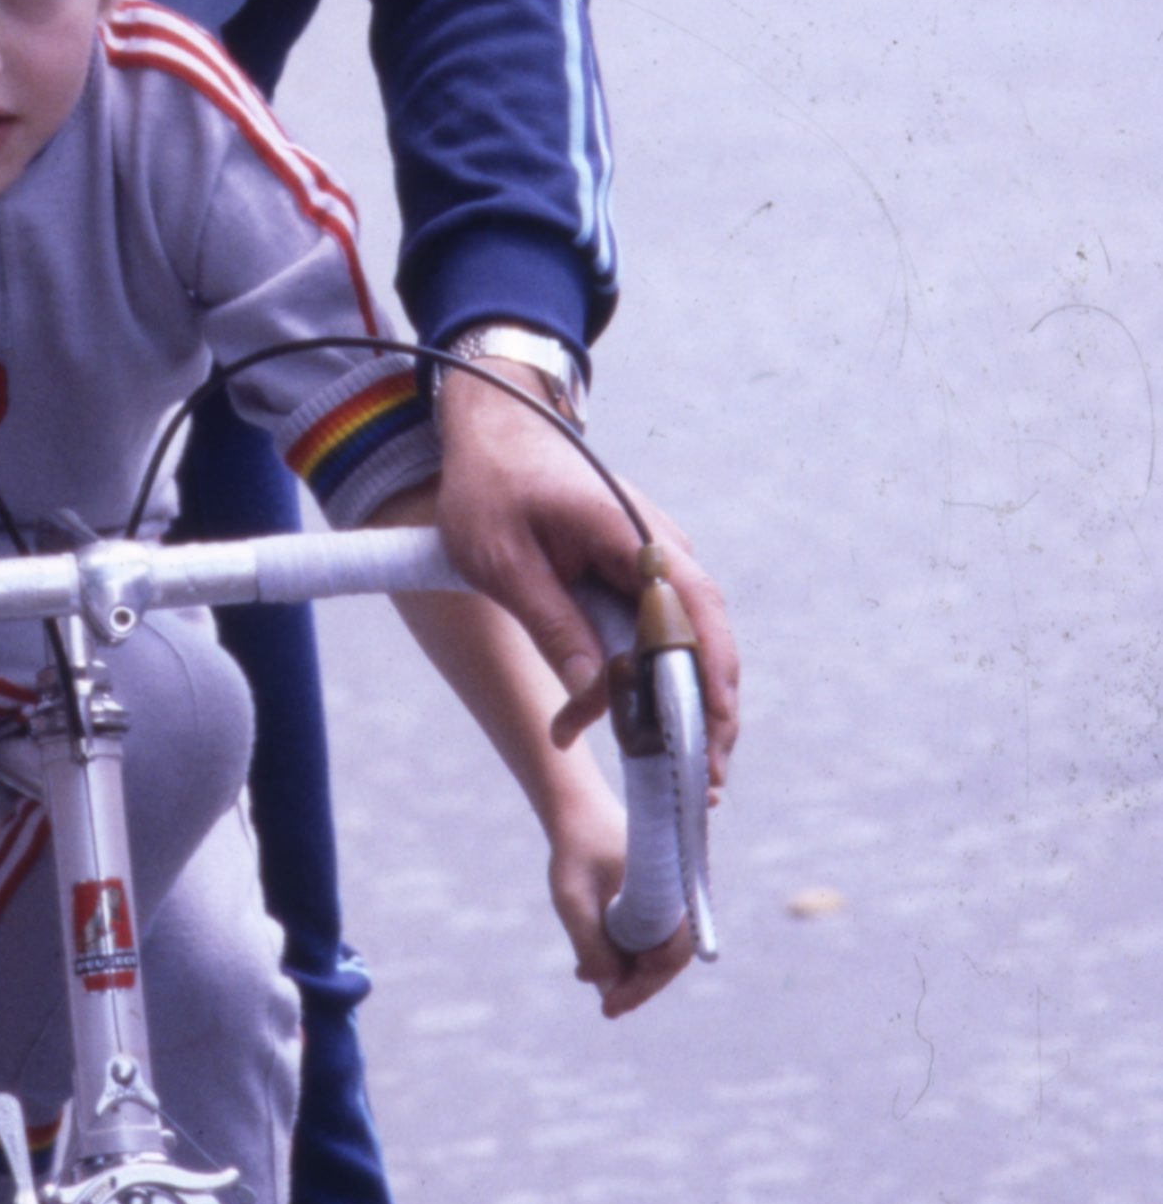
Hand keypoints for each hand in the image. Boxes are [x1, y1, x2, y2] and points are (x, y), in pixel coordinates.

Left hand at [433, 360, 738, 776]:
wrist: (494, 424)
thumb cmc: (491, 485)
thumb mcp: (502, 561)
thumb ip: (553, 625)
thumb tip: (597, 694)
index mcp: (630, 532)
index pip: (690, 613)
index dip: (708, 678)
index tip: (711, 735)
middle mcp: (658, 544)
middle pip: (704, 633)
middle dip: (709, 708)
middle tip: (705, 779)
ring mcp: (654, 554)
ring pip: (684, 636)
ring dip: (681, 698)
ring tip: (676, 768)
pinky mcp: (639, 567)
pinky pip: (658, 625)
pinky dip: (653, 673)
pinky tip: (634, 720)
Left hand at [545, 766, 691, 1019]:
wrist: (577, 814)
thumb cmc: (575, 851)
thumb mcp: (572, 899)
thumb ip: (589, 942)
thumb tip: (606, 984)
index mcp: (669, 891)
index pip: (674, 951)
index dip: (650, 980)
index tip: (616, 998)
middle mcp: (676, 898)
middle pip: (668, 957)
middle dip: (638, 986)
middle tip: (607, 1009)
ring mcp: (666, 902)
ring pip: (656, 951)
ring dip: (629, 974)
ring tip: (595, 990)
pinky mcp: (652, 904)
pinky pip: (646, 938)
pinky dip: (625, 957)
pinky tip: (590, 970)